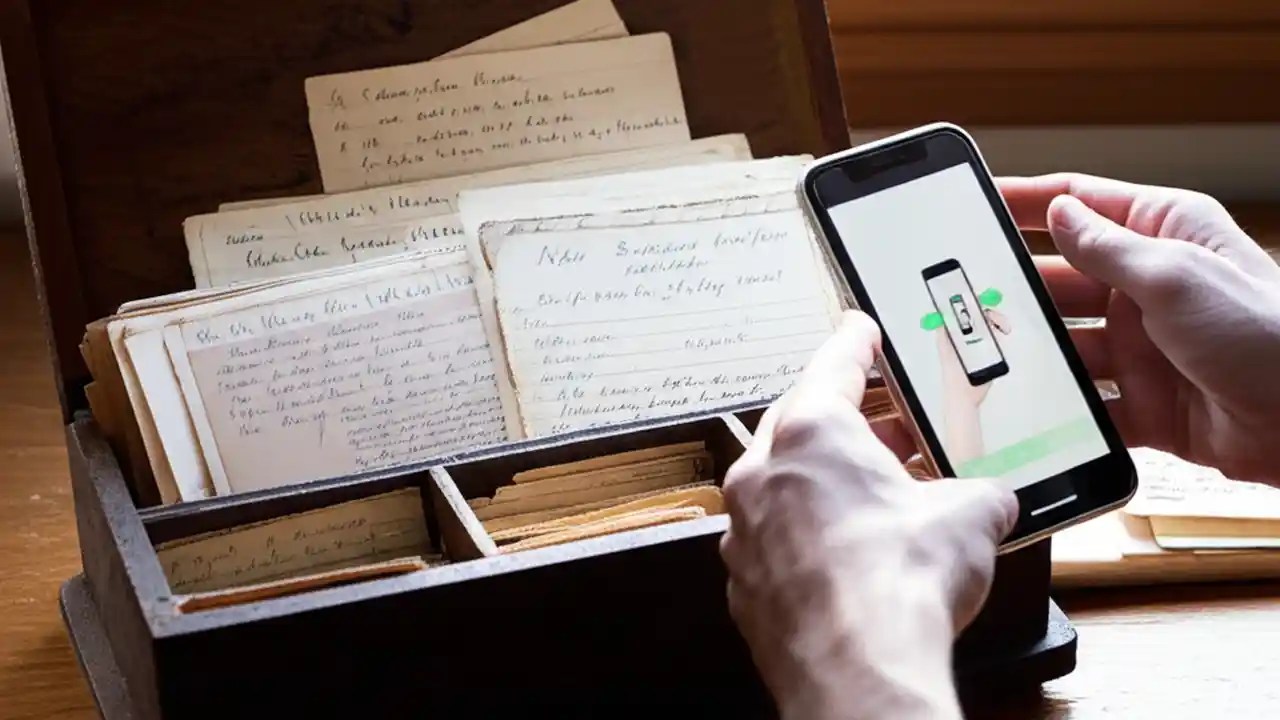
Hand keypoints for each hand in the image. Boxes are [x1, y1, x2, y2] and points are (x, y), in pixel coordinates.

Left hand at [720, 311, 1017, 719]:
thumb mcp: (968, 519)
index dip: (854, 342)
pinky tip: (845, 559)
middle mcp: (763, 473)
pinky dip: (806, 540)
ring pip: (782, 487)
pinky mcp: (744, 584)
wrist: (858, 670)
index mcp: (813, 433)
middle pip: (799, 425)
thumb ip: (979, 494)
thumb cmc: (898, 583)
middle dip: (845, 423)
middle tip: (884, 425)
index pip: (833, 365)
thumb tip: (993, 501)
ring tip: (873, 500)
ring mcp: (745, 531)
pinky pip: (774, 543)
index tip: (858, 329)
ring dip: (822, 486)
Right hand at [999, 174, 1279, 485]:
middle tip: (962, 293)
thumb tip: (1059, 213)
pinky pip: (1089, 407)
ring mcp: (1145, 348)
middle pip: (1062, 280)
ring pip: (1067, 347)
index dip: (1026, 202)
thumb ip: (1108, 247)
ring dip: (1032, 355)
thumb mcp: (1177, 276)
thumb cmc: (1270, 334)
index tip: (972, 202)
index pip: (1081, 205)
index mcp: (1165, 234)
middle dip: (1016, 288)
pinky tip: (1028, 413)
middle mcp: (1150, 288)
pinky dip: (1061, 414)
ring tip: (982, 358)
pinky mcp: (1147, 405)